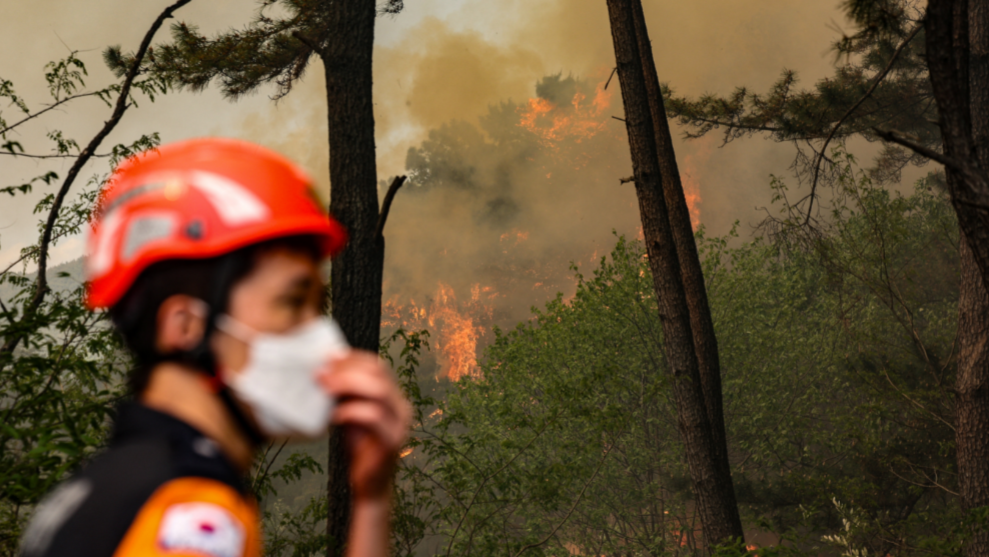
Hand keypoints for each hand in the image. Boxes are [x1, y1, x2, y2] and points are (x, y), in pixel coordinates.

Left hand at [318, 350, 411, 500]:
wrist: (370, 486)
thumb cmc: (360, 448)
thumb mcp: (352, 415)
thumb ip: (347, 395)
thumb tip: (324, 370)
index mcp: (394, 397)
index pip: (378, 366)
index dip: (353, 358)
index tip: (328, 357)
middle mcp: (402, 406)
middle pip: (379, 373)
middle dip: (347, 369)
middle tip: (321, 373)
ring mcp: (400, 423)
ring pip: (378, 391)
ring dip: (348, 385)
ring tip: (325, 387)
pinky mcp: (392, 441)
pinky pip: (373, 417)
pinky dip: (351, 411)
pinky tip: (334, 415)